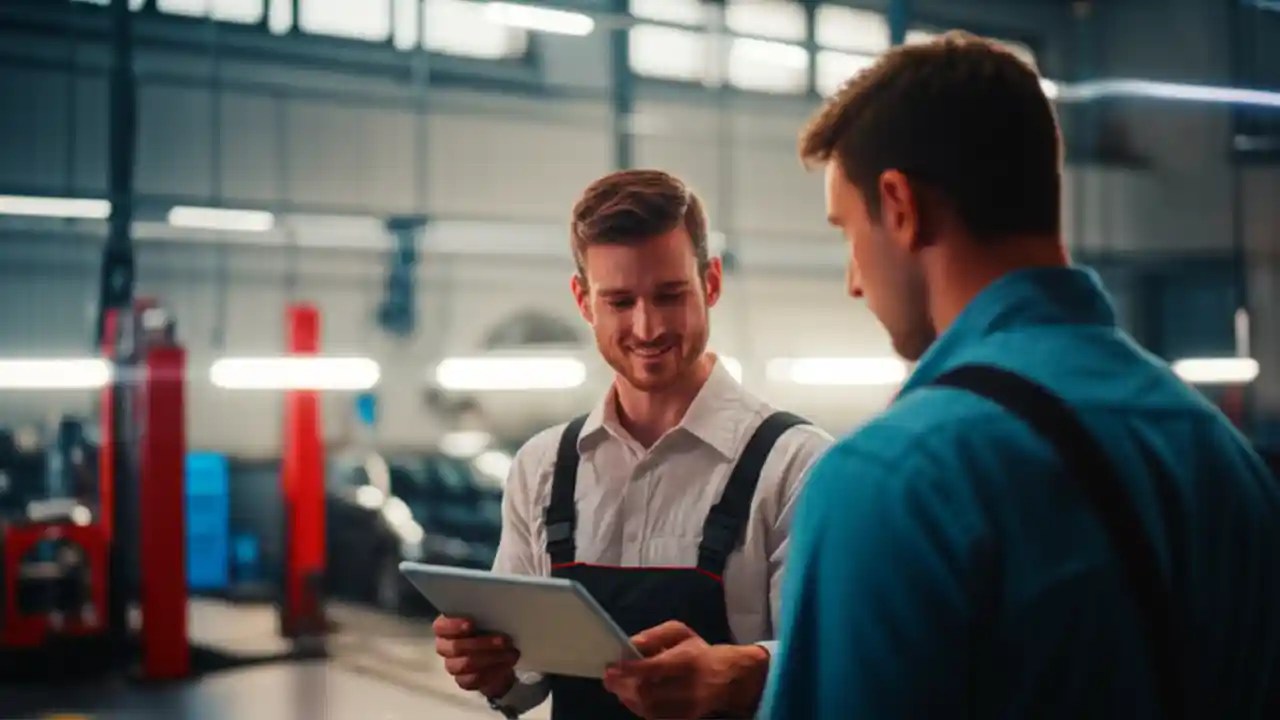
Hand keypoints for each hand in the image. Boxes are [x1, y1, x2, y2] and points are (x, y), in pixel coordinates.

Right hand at [433, 614, 520, 698]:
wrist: (499, 656)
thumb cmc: (490, 630)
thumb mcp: (487, 619)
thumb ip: (484, 614)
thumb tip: (497, 608)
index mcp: (445, 628)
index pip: (441, 627)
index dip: (453, 626)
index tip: (471, 624)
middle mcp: (445, 647)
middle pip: (456, 647)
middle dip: (482, 643)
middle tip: (504, 640)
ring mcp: (453, 666)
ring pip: (466, 664)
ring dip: (491, 658)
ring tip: (511, 654)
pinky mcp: (464, 681)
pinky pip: (475, 679)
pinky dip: (493, 673)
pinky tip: (506, 667)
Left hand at [602, 621, 771, 718]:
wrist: (729, 679)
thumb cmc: (699, 653)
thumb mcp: (681, 633)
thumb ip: (655, 635)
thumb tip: (631, 644)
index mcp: (687, 661)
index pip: (654, 668)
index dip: (629, 669)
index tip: (611, 667)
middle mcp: (688, 687)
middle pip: (647, 693)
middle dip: (623, 687)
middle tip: (608, 679)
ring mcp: (687, 708)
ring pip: (649, 709)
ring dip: (628, 699)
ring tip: (617, 687)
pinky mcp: (684, 719)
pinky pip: (655, 718)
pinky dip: (638, 709)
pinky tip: (631, 698)